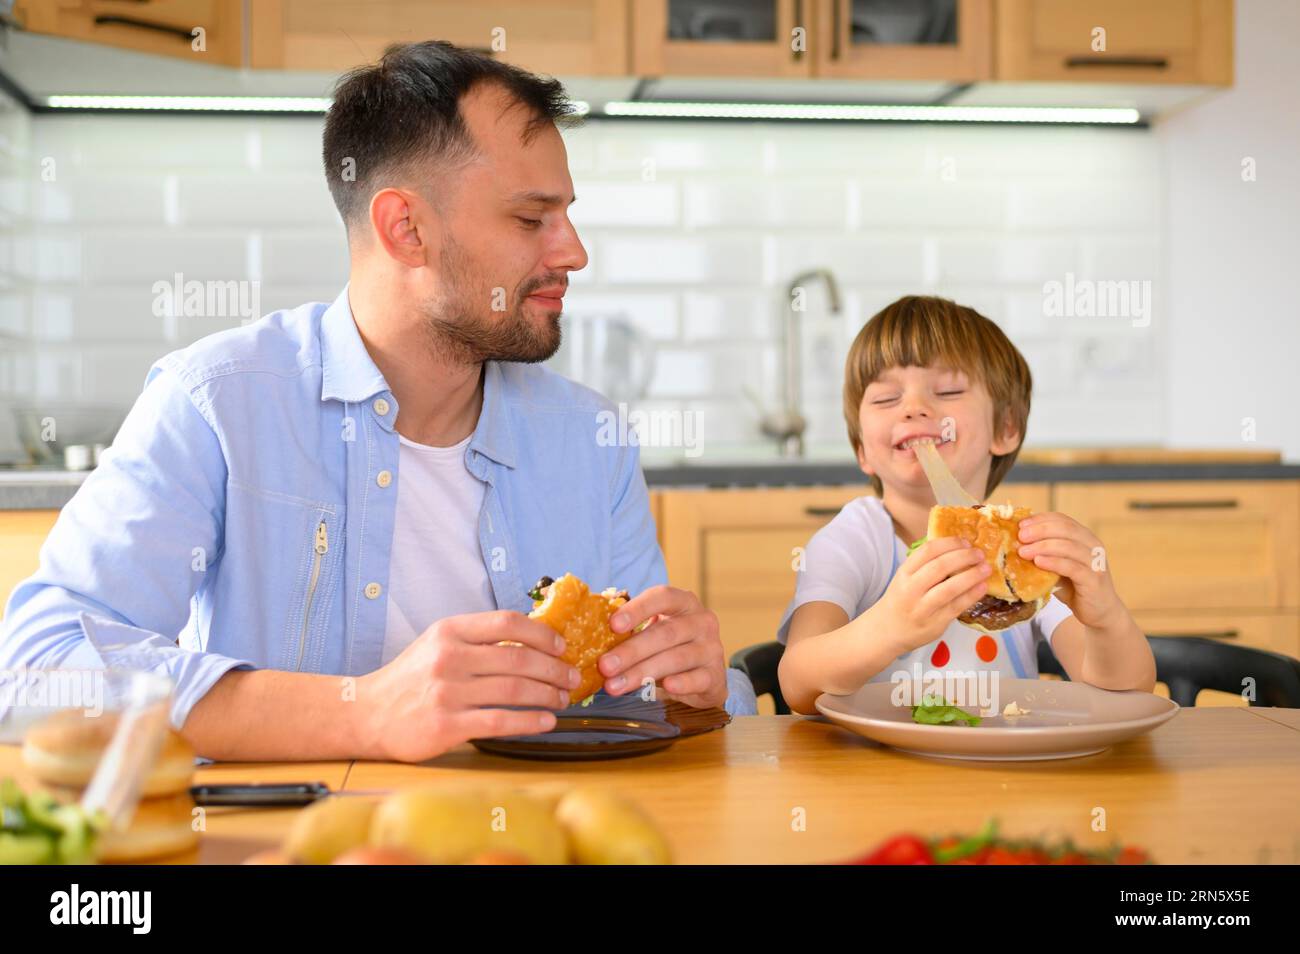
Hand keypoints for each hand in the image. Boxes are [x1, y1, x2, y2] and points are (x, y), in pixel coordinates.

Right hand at [355, 610, 580, 761]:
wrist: (368, 713)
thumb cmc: (411, 678)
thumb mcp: (439, 644)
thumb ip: (477, 638)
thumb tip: (532, 638)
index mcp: (450, 631)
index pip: (508, 622)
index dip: (542, 633)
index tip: (561, 646)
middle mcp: (449, 657)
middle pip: (519, 658)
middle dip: (554, 668)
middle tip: (571, 676)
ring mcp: (448, 692)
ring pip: (515, 689)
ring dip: (548, 694)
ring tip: (562, 698)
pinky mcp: (447, 725)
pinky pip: (501, 721)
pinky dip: (530, 721)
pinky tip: (546, 721)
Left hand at [601, 585, 726, 708]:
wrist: (705, 676)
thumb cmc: (670, 646)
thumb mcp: (655, 629)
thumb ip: (631, 628)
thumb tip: (591, 630)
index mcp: (684, 602)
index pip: (662, 597)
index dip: (638, 609)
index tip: (613, 625)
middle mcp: (702, 621)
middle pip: (665, 633)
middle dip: (631, 651)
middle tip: (604, 665)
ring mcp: (711, 648)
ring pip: (676, 658)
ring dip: (642, 672)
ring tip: (615, 686)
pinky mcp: (715, 675)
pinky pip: (697, 679)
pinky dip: (681, 684)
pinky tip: (665, 687)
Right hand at [875, 537, 990, 653]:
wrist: (888, 630)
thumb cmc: (901, 600)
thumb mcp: (905, 578)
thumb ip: (924, 565)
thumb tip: (957, 548)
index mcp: (904, 573)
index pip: (927, 551)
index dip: (950, 543)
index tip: (965, 541)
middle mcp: (911, 589)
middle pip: (940, 566)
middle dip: (964, 557)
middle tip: (979, 553)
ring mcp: (923, 608)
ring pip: (950, 588)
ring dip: (972, 575)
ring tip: (985, 568)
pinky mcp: (935, 623)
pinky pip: (957, 606)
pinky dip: (972, 595)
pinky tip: (982, 587)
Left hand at [1016, 512, 1123, 629]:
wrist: (1099, 611)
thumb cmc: (1074, 586)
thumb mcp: (1057, 565)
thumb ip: (1044, 553)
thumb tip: (1015, 543)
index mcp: (1084, 536)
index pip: (1062, 519)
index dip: (1040, 519)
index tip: (1020, 524)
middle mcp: (1092, 545)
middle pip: (1065, 529)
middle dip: (1040, 530)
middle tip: (1020, 536)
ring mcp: (1095, 561)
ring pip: (1068, 546)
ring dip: (1042, 546)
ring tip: (1023, 552)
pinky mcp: (1094, 579)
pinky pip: (1072, 567)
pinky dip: (1053, 562)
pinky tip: (1038, 562)